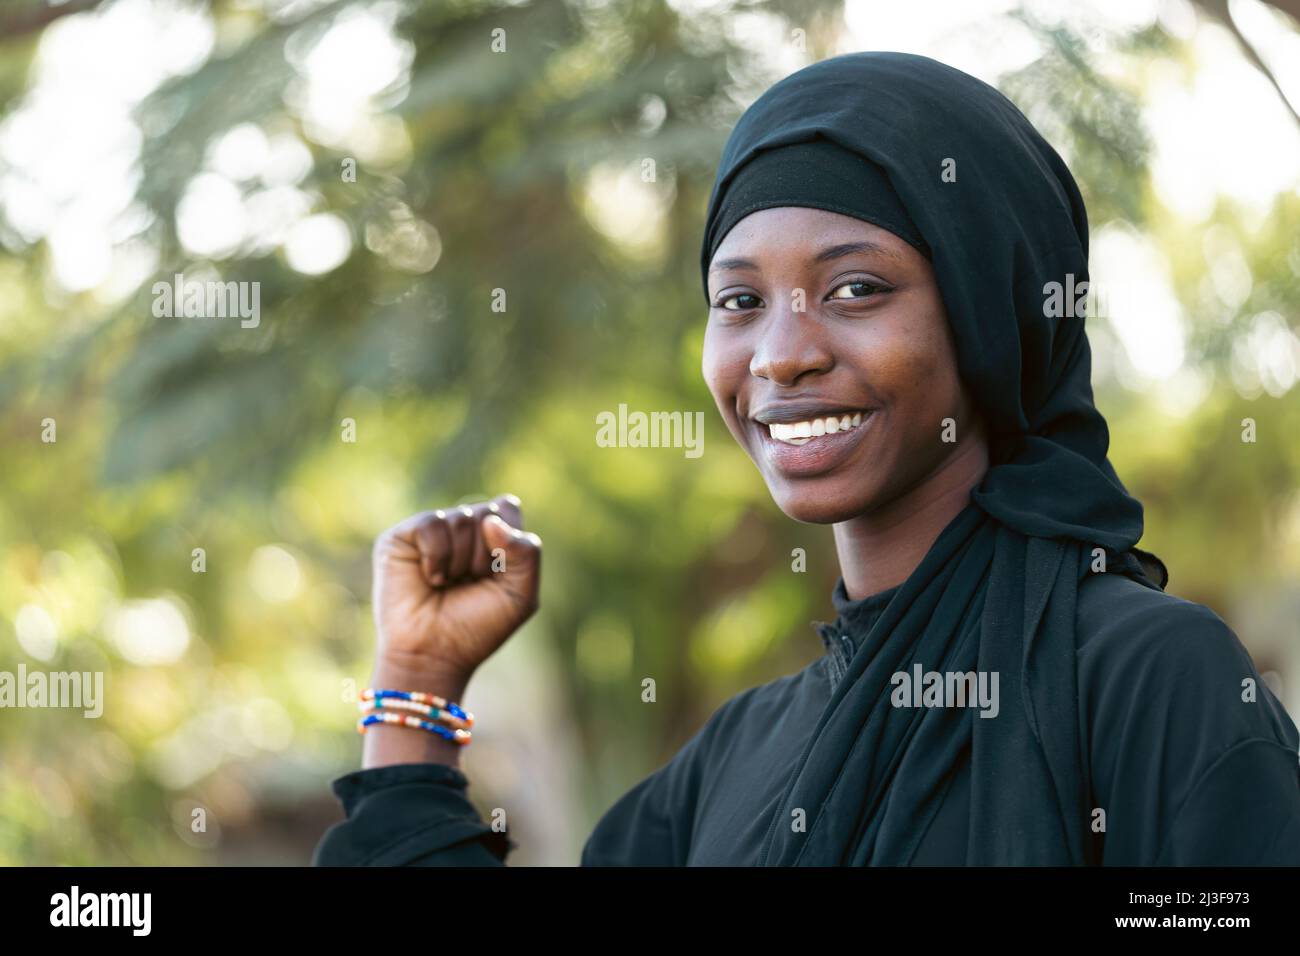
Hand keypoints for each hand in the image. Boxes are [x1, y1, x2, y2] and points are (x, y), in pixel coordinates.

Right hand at [371, 494, 542, 686]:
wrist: (434, 654)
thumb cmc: (477, 626)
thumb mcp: (521, 594)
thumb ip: (527, 552)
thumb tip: (490, 520)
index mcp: (491, 536)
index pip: (507, 508)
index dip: (508, 540)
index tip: (496, 574)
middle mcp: (460, 528)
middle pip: (488, 513)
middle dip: (485, 556)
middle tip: (469, 584)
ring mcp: (431, 530)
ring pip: (461, 518)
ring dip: (461, 562)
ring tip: (448, 585)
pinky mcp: (402, 537)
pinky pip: (431, 524)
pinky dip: (437, 557)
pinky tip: (431, 579)